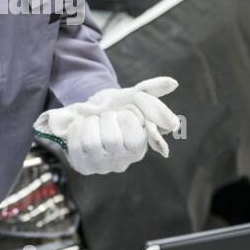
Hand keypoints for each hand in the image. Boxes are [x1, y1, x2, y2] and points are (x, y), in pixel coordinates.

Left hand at [33, 75, 179, 174]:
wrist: (88, 114)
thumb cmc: (115, 107)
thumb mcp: (132, 96)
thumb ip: (152, 90)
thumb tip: (173, 83)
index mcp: (140, 147)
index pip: (136, 138)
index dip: (126, 119)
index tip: (122, 113)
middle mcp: (122, 161)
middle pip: (111, 141)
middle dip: (106, 118)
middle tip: (106, 116)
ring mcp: (101, 166)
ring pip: (92, 143)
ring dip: (90, 123)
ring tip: (93, 121)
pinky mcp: (83, 165)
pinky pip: (76, 145)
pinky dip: (77, 129)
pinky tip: (81, 127)